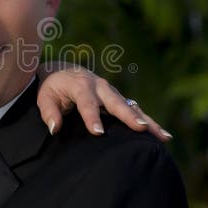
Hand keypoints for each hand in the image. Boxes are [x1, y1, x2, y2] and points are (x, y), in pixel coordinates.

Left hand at [37, 63, 171, 140]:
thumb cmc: (52, 87)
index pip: (87, 102)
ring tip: (163, 136)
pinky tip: (162, 136)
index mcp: (80, 85)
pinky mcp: (118, 99)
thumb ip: (48, 111)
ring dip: (147, 121)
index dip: (92, 117)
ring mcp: (111, 93)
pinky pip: (135, 111)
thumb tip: (54, 128)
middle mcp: (100, 87)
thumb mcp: (44, 96)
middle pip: (116, 102)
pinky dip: (148, 122)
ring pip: (131, 107)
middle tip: (140, 128)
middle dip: (128, 115)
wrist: (63, 71)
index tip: (98, 132)